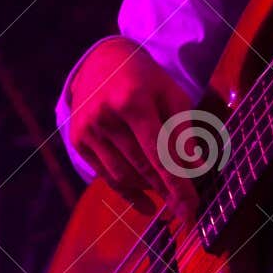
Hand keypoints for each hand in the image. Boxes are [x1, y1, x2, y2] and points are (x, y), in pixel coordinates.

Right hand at [66, 36, 198, 217]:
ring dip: (149, 190)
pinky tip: (147, 203)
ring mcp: (87, 130)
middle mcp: (104, 117)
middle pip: (141, 166)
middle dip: (167, 191)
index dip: (176, 183)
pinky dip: (128, 193)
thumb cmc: (145, 80)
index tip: (191, 208)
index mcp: (131, 101)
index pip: (158, 152)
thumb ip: (182, 131)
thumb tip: (195, 170)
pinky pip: (105, 176)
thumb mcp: (171, 95)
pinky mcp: (77, 141)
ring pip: (122, 176)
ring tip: (169, 195)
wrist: (102, 61)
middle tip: (187, 210)